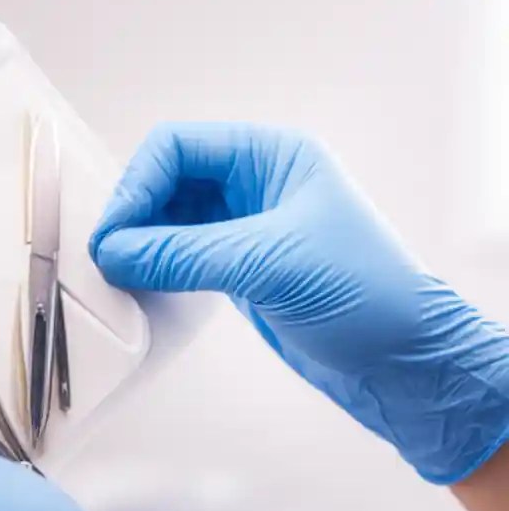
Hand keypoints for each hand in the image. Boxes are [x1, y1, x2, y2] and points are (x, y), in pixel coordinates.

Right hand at [90, 122, 508, 483]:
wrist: (405, 363)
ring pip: (169, 218)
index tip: (113, 233)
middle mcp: (256, 182)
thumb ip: (182, 254)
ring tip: (116, 275)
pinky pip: (180, 254)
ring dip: (140, 242)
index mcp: (273, 155)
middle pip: (167, 179)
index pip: (179, 147)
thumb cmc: (366, 295)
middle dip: (133, 213)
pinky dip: (155, 267)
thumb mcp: (267, 263)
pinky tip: (141, 286)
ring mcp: (246, 226)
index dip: (137, 184)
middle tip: (105, 257)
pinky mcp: (240, 267)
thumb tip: (113, 252)